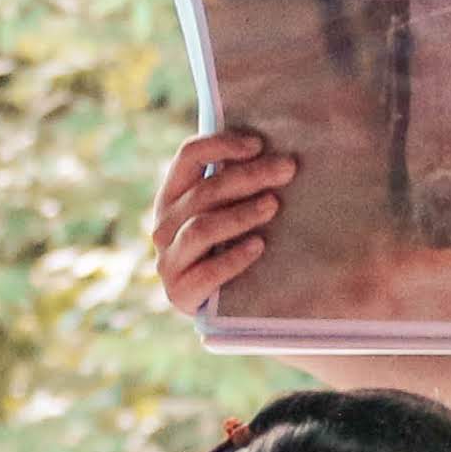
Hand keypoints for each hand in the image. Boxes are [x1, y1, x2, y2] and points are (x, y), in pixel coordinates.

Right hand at [149, 130, 300, 313]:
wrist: (227, 307)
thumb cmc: (233, 246)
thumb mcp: (229, 210)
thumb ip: (238, 182)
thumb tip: (276, 150)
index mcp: (173, 195)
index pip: (189, 155)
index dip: (223, 145)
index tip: (260, 144)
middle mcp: (164, 225)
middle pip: (204, 191)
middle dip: (248, 176)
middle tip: (286, 169)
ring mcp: (168, 260)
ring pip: (202, 228)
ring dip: (241, 214)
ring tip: (274, 206)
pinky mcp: (179, 293)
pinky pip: (206, 272)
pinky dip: (234, 257)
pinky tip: (260, 246)